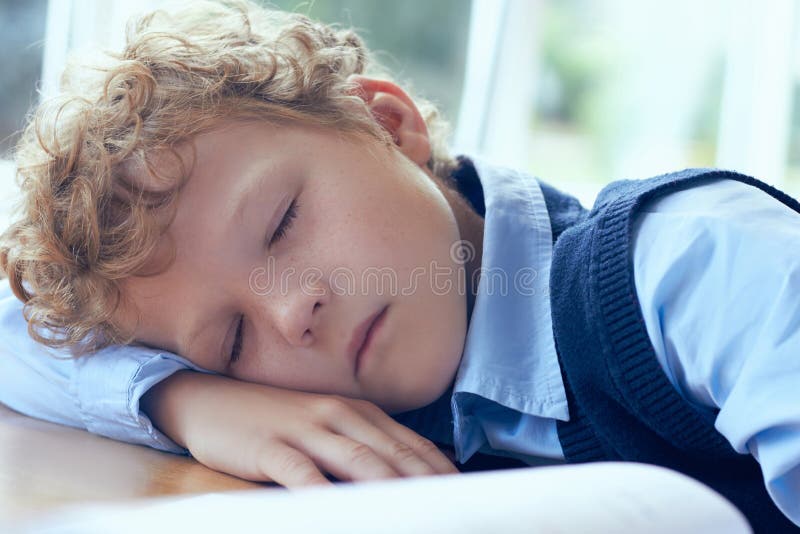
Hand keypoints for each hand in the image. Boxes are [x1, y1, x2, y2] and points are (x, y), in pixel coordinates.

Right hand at [141, 371, 459, 486]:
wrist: (209, 398)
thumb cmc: (274, 420)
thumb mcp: (324, 426)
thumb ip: (364, 445)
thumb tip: (410, 472)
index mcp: (358, 412)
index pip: (412, 445)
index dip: (442, 473)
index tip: (468, 497)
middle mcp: (339, 415)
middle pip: (395, 455)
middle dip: (429, 485)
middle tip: (456, 511)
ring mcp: (306, 429)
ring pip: (360, 462)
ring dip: (391, 489)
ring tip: (418, 513)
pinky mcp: (271, 447)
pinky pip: (304, 475)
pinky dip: (325, 495)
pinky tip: (337, 512)